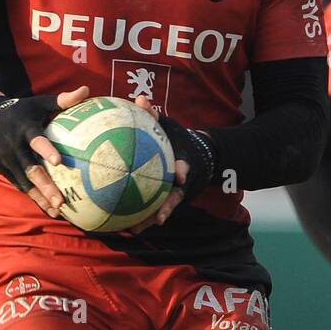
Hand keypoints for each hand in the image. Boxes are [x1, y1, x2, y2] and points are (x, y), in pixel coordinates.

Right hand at [0, 85, 90, 218]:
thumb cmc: (20, 110)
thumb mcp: (38, 103)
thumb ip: (62, 100)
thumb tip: (86, 90)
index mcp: (25, 130)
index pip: (36, 141)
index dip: (46, 150)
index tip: (58, 161)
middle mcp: (15, 148)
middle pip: (32, 170)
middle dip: (46, 186)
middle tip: (61, 200)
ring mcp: (8, 161)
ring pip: (26, 183)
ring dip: (41, 198)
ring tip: (58, 211)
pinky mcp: (4, 170)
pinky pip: (21, 186)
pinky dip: (35, 199)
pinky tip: (50, 210)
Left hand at [123, 95, 206, 233]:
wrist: (201, 157)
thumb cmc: (181, 139)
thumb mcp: (171, 127)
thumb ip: (156, 116)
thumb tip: (142, 99)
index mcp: (186, 163)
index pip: (186, 167)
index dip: (183, 171)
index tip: (180, 177)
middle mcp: (185, 182)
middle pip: (178, 197)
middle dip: (168, 207)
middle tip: (158, 218)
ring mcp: (179, 193)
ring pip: (166, 208)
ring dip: (153, 219)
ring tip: (136, 230)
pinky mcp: (172, 200)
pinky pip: (156, 210)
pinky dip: (145, 219)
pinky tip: (129, 227)